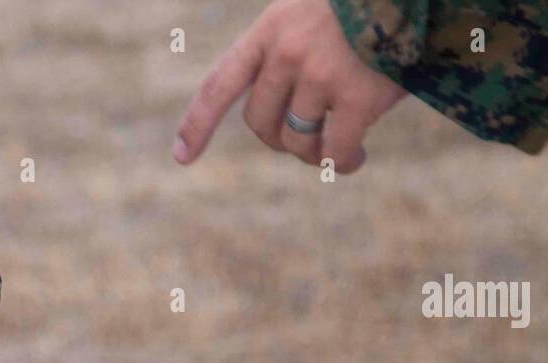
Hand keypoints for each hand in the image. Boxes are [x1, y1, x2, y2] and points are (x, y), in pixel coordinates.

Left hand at [173, 0, 405, 172]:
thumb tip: (279, 122)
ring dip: (313, 153)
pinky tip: (355, 158)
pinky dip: (342, 162)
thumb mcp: (309, 12)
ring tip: (336, 147)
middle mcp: (286, 53)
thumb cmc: (365, 2)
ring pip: (296, 141)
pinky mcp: (356, 97)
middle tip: (308, 138)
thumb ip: (285, 51)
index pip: (221, 84)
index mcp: (270, 30)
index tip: (182, 157)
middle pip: (260, 122)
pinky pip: (334, 151)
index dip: (199, 124)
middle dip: (278, 138)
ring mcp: (320, 75)